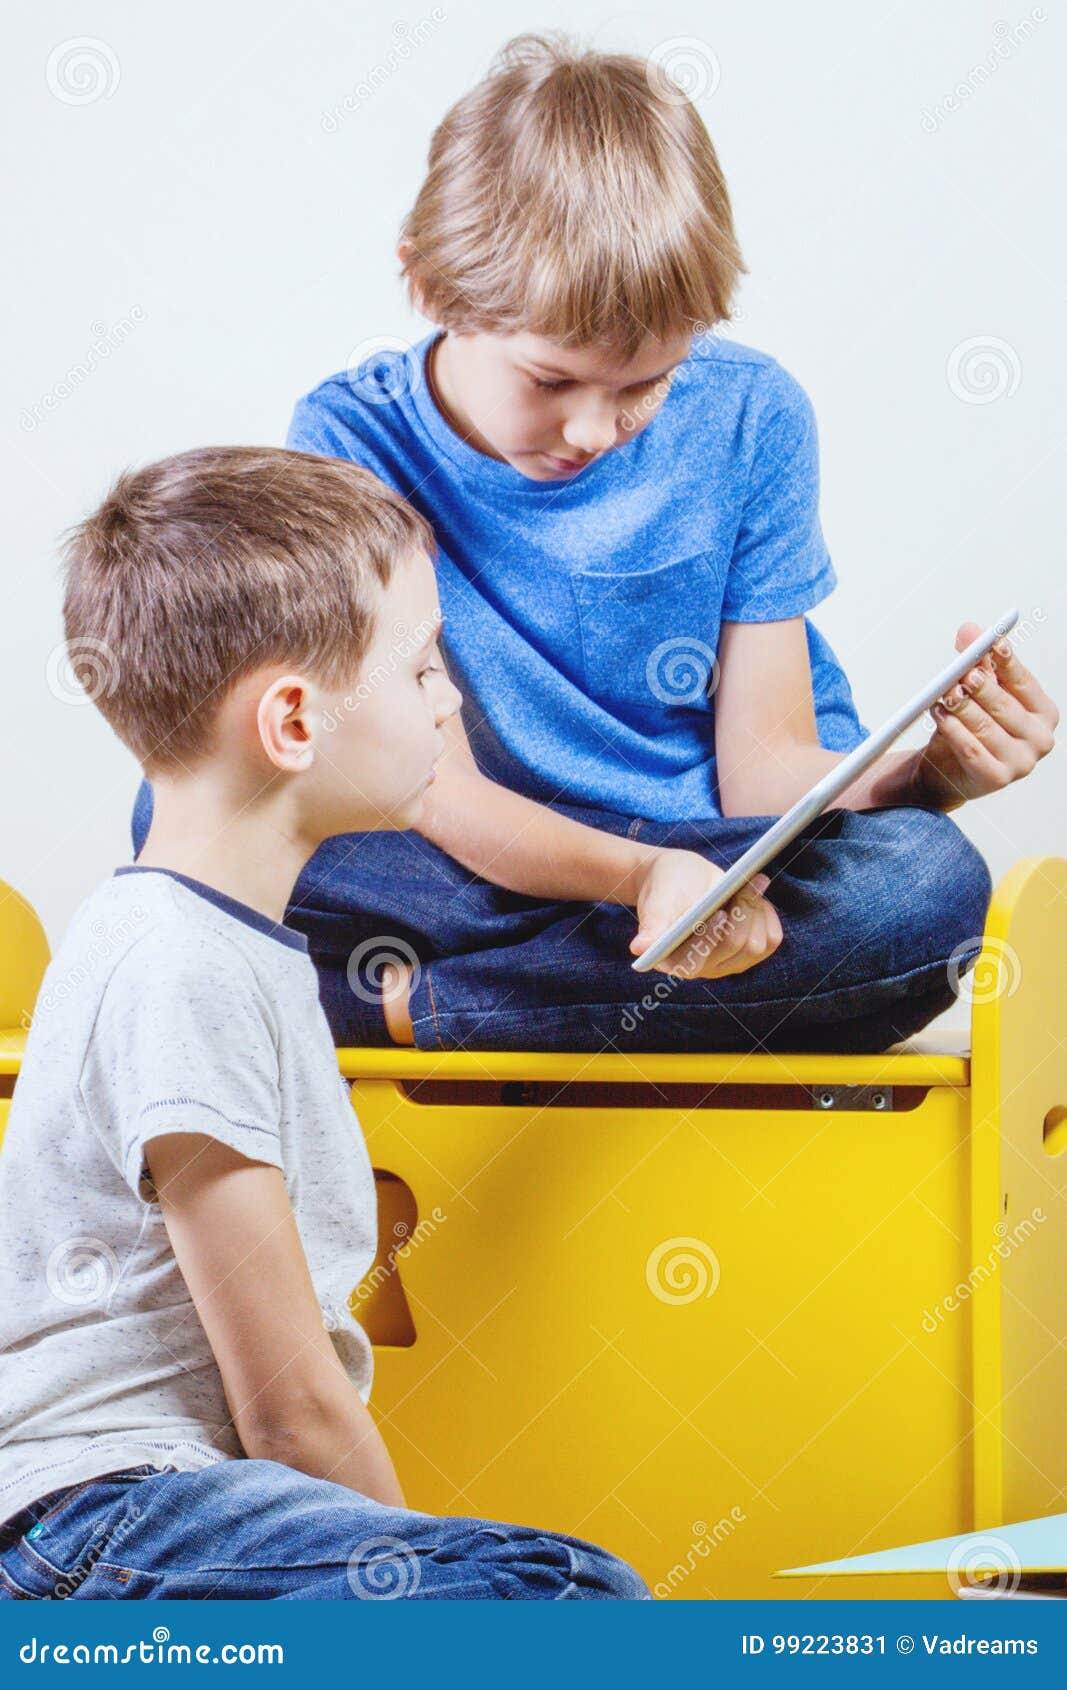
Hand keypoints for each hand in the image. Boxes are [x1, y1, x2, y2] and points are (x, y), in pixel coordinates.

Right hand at [629, 847, 782, 977]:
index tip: (720, 911)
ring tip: (748, 885)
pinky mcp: (744, 954)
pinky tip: (756, 899)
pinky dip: (768, 916)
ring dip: (756, 910)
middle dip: (743, 911)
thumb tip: (638, 949)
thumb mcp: (658, 900)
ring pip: (758, 944)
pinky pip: (770, 941)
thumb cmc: (666, 887)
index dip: (713, 936)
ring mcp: (724, 964)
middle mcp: (699, 969)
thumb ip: (652, 924)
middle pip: (736, 946)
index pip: (699, 959)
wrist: (680, 881)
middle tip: (741, 883)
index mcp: (671, 959)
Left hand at [912, 623, 1057, 809]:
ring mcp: (1020, 763)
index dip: (1007, 661)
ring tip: (945, 693)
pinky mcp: (996, 779)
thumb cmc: (970, 728)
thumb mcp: (976, 693)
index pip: (1024, 682)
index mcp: (1044, 713)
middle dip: (981, 685)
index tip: (993, 642)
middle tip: (963, 672)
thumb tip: (971, 631)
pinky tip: (938, 715)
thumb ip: (977, 662)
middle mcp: (1039, 739)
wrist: (949, 773)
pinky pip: (971, 749)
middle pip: (1005, 705)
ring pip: (986, 727)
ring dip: (962, 707)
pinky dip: (952, 729)